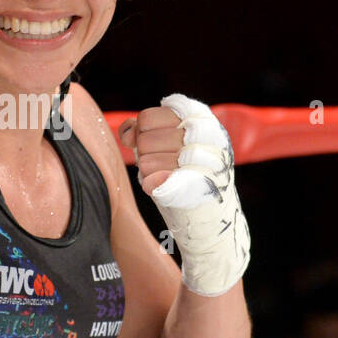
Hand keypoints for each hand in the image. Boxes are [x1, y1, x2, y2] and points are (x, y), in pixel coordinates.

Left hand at [125, 92, 249, 296]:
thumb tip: (127, 131)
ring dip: (148, 173)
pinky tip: (165, 190)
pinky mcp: (196, 186)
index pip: (148, 117)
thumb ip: (145, 131)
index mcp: (203, 120)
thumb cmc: (184, 179)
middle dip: (145, 155)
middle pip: (144, 139)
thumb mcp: (167, 147)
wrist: (210, 221)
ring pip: (145, 161)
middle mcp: (208, 137)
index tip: (151, 143)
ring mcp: (204, 161)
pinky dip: (152, 187)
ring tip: (168, 179)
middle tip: (163, 166)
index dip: (140, 133)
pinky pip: (151, 181)